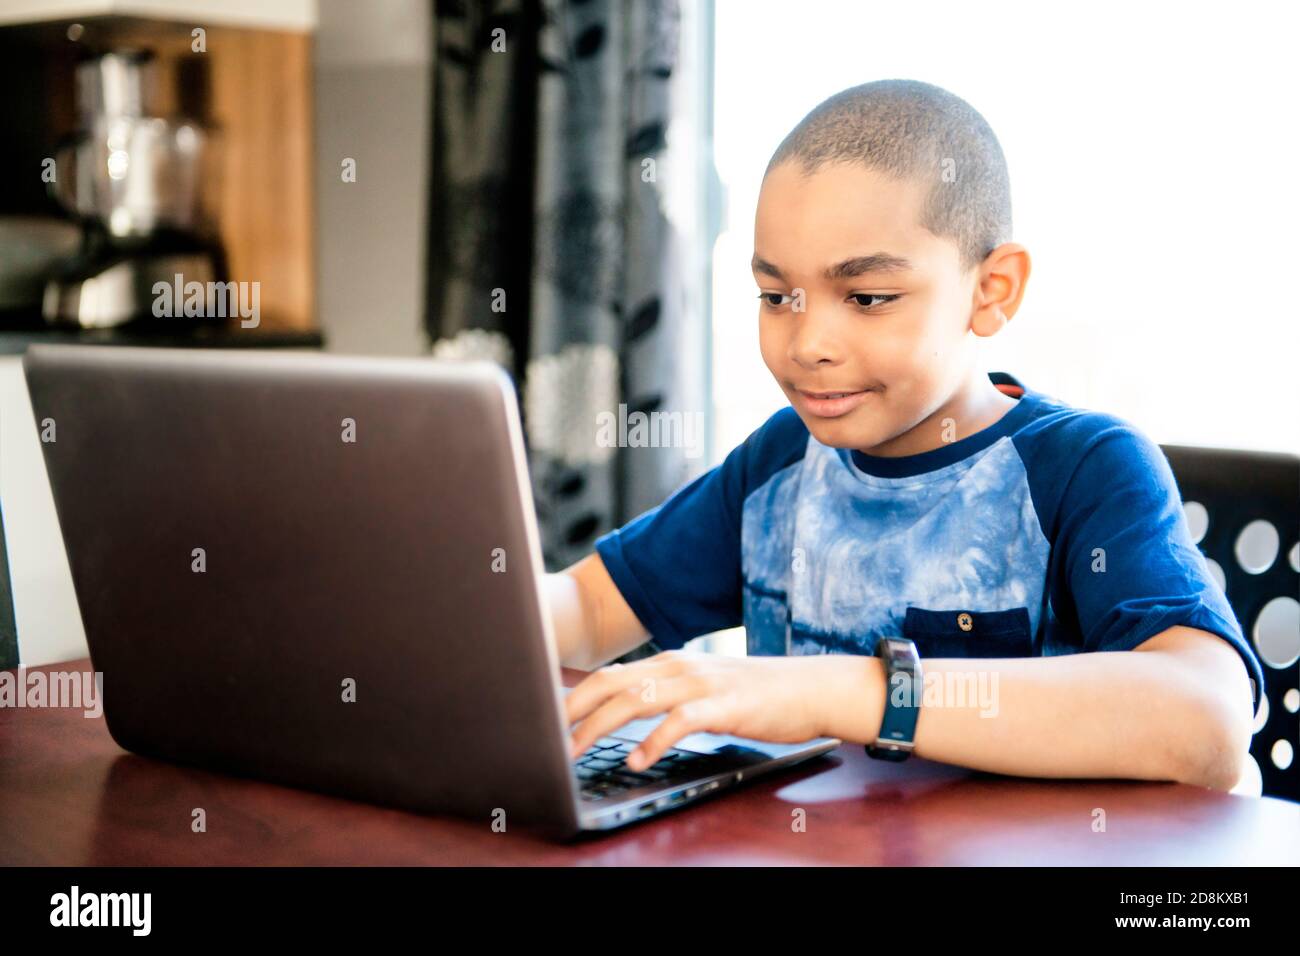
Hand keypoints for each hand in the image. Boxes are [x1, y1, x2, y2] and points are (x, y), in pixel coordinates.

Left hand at [564, 650, 853, 770]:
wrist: (811, 687)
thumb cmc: (755, 693)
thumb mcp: (702, 686)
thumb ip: (666, 693)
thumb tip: (623, 710)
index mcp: (669, 662)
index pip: (609, 675)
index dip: (574, 696)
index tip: (548, 719)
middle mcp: (679, 667)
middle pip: (611, 683)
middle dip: (573, 710)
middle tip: (546, 735)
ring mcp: (701, 684)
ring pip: (636, 700)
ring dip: (600, 727)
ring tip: (574, 751)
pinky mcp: (724, 706)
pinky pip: (680, 722)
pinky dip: (654, 741)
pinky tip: (637, 760)